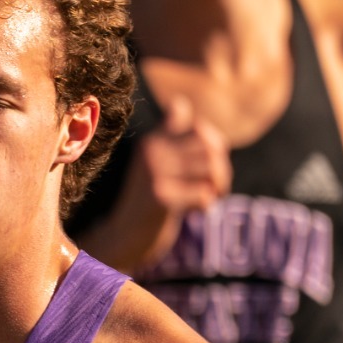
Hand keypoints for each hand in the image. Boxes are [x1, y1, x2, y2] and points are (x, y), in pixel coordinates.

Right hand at [119, 95, 231, 262]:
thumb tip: (179, 102)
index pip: (197, 125)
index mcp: (152, 142)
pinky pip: (204, 195)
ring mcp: (155, 174)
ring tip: (207, 197)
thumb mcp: (155, 164)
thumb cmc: (146, 202)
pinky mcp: (161, 198)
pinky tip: (194, 212)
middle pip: (211, 147)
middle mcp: (152, 152)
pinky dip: (206, 205)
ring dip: (218, 187)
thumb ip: (171, 137)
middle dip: (221, 169)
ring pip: (212, 168)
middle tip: (215, 187)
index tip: (205, 162)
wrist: (121, 239)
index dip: (212, 142)